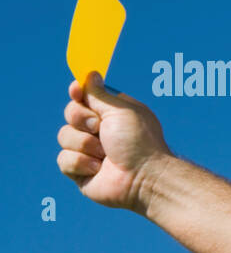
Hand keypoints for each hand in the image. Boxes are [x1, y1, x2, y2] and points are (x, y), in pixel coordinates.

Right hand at [57, 72, 171, 212]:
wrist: (144, 178)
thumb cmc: (139, 142)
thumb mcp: (121, 111)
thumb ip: (100, 94)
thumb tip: (90, 74)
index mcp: (111, 114)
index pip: (84, 97)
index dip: (78, 92)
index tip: (76, 90)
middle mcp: (99, 130)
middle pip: (70, 113)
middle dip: (82, 120)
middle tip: (100, 129)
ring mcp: (88, 150)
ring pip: (64, 136)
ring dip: (85, 144)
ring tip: (105, 155)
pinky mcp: (79, 171)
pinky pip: (63, 159)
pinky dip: (81, 163)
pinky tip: (98, 169)